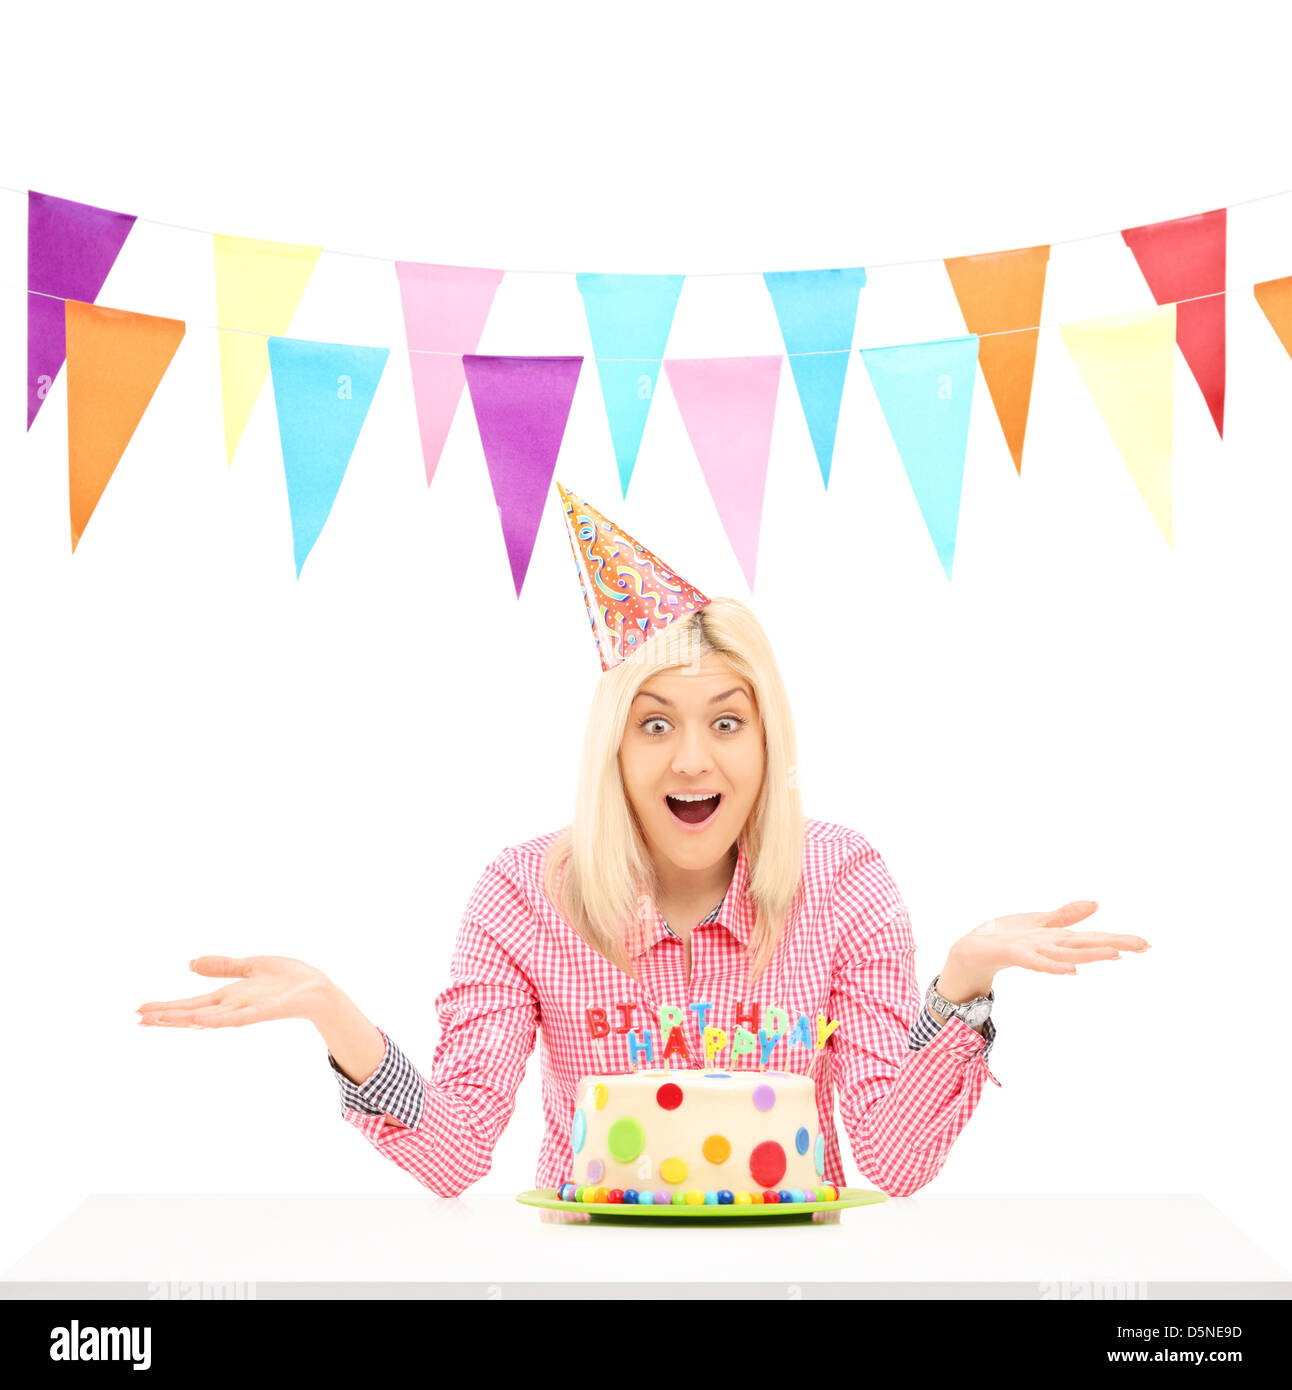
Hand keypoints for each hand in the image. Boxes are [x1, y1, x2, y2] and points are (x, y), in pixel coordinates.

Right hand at [136, 956, 336, 1029]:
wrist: (318, 988)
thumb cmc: (288, 978)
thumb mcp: (250, 966)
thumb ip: (222, 966)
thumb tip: (190, 963)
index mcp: (228, 997)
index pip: (190, 1004)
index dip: (166, 1007)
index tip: (139, 1011)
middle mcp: (232, 1007)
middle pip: (192, 1014)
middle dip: (166, 1017)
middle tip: (138, 1019)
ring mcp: (246, 1012)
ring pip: (209, 1019)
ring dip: (184, 1020)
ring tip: (159, 1020)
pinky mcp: (263, 1012)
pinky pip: (238, 1018)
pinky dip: (219, 1019)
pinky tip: (202, 1021)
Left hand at [938, 901, 1149, 1001]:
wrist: (973, 949)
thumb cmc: (1007, 936)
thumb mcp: (1040, 920)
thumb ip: (1067, 915)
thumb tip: (1096, 904)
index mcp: (1058, 938)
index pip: (1094, 937)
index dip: (1120, 939)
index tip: (1146, 943)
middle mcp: (1051, 947)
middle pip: (1087, 944)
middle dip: (1115, 944)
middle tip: (1144, 946)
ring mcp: (1034, 951)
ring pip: (1067, 953)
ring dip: (1091, 954)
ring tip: (1116, 953)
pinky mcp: (1015, 954)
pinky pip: (1037, 962)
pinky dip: (1054, 966)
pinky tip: (1072, 970)